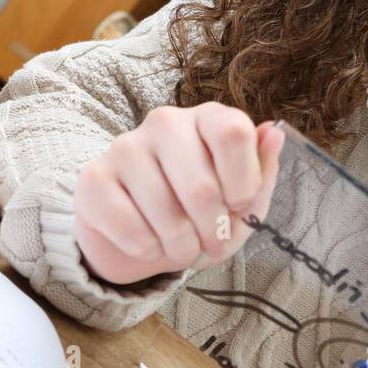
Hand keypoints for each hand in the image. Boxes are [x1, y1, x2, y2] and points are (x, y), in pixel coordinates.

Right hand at [73, 103, 283, 285]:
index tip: (241, 207)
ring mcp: (125, 147)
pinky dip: (148, 250)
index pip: (234, 133)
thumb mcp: (243, 199)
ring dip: (181, 245)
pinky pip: (129, 227)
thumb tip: (274, 132)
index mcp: (208, 117)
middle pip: (201, 185)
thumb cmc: (201, 213)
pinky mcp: (93, 178)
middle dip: (213, 229)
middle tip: (213, 242)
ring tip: (183, 247)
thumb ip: (263, 168)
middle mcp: (165, 122)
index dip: (243, 183)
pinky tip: (150, 245)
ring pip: (165, 211)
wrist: (142, 238)